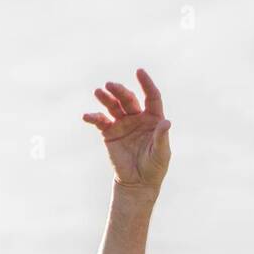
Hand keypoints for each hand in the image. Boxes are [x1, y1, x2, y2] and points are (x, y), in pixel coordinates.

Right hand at [82, 69, 170, 194]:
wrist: (137, 182)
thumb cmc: (154, 167)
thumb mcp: (161, 154)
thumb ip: (162, 138)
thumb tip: (166, 122)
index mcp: (153, 119)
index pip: (151, 97)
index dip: (146, 84)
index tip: (139, 71)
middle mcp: (137, 117)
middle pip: (128, 99)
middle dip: (119, 91)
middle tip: (110, 85)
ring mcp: (123, 123)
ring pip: (113, 106)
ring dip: (106, 98)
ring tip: (98, 92)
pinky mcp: (110, 132)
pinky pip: (100, 121)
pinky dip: (94, 117)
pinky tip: (87, 116)